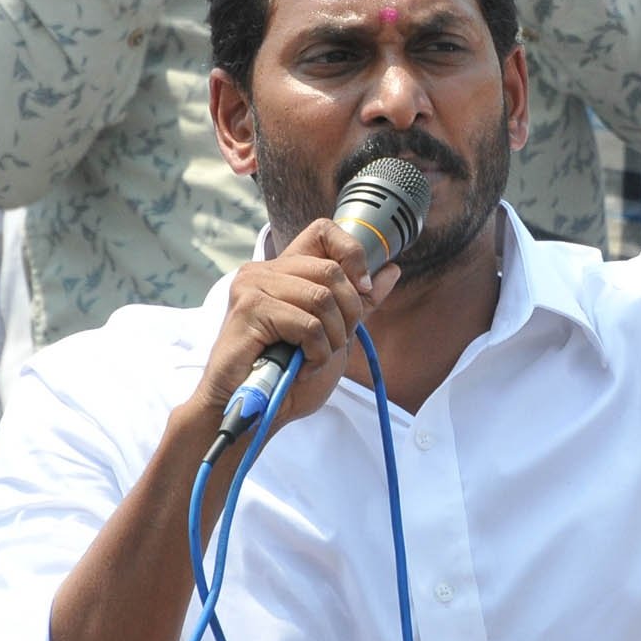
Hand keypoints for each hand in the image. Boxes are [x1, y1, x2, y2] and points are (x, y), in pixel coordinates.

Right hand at [190, 219, 401, 432]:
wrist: (254, 410)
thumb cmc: (288, 375)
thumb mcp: (334, 333)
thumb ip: (359, 301)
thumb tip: (392, 269)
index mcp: (283, 270)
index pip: (323, 231)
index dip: (352, 253)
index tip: (362, 290)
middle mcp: (263, 270)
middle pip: (332, 270)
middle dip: (348, 313)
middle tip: (334, 343)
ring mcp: (252, 287)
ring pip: (321, 298)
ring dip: (331, 338)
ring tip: (316, 358)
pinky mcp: (248, 309)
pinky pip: (307, 323)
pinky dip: (317, 352)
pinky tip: (303, 366)